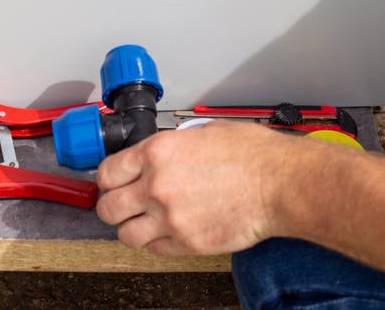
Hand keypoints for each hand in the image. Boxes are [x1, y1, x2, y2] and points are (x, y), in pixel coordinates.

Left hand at [96, 121, 289, 256]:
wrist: (278, 183)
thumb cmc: (250, 153)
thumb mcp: (200, 133)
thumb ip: (169, 147)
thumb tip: (155, 156)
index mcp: (157, 153)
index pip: (106, 172)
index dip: (107, 179)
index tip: (112, 181)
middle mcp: (156, 186)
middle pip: (108, 208)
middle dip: (112, 206)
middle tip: (121, 204)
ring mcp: (170, 219)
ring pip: (126, 236)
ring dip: (131, 229)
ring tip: (143, 221)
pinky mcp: (188, 244)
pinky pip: (156, 250)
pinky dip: (158, 242)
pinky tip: (170, 230)